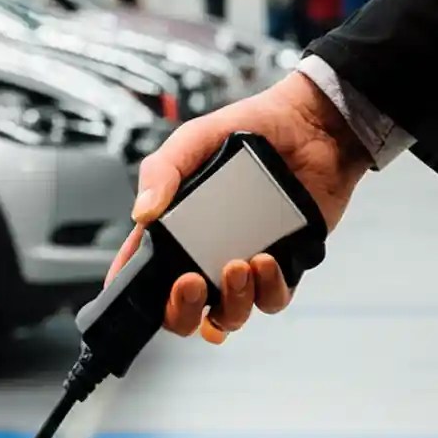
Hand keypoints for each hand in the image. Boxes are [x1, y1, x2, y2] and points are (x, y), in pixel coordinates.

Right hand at [107, 71, 372, 343]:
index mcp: (176, 226)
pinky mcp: (284, 265)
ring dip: (230, 301)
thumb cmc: (250, 126)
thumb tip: (142, 213)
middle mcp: (207, 252)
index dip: (131, 289)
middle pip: (182, 309)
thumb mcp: (195, 139)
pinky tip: (266, 261)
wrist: (312, 124)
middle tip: (189, 284)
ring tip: (237, 267)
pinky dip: (268, 290)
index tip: (125, 292)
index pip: (144, 268)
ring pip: (228, 313)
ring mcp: (244, 262)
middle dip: (180, 310)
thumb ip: (162, 170)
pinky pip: (272, 299)